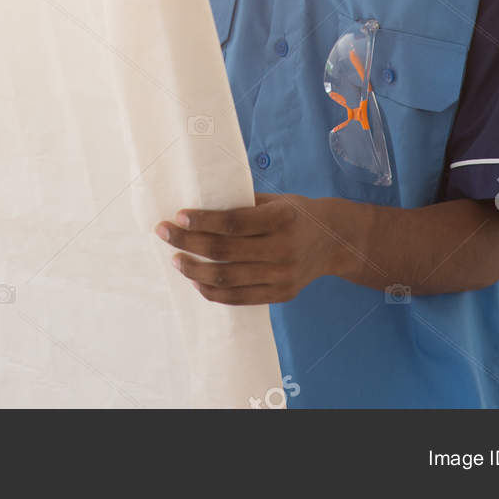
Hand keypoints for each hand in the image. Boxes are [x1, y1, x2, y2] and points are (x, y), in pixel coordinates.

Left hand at [155, 193, 339, 304]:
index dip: (203, 221)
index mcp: (282, 219)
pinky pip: (239, 298)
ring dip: (194, 270)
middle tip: (164, 233)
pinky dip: (213, 291)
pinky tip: (195, 281)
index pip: (234, 223)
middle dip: (188, 242)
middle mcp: (284, 249)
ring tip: (176, 259)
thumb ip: (242, 204)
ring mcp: (283, 276)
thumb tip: (197, 202)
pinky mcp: (282, 294)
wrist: (334, 241)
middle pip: (225, 251)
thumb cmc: (295, 214)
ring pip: (228, 278)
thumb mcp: (275, 200)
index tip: (178, 216)